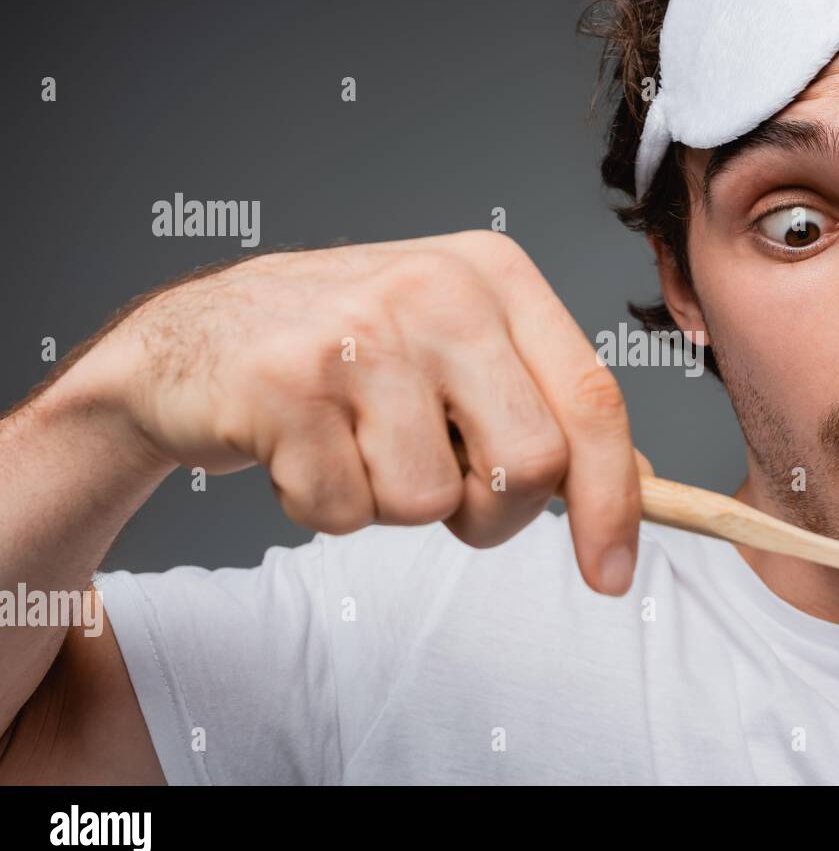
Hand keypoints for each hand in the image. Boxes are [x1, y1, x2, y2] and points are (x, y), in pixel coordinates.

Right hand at [84, 231, 641, 594]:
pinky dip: (322, 505)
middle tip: (441, 491)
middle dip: (492, 517)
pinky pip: (342, 511)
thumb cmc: (345, 352)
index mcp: (496, 275)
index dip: (613, 500)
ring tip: (350, 443)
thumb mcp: (458, 347)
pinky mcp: (285, 383)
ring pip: (430, 501)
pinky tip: (297, 446)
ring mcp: (359, 332)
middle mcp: (437, 289)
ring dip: (391, 504)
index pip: (593, 399)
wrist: (192, 338)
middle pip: (530, 465)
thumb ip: (541, 403)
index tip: (613, 574)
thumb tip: (635, 481)